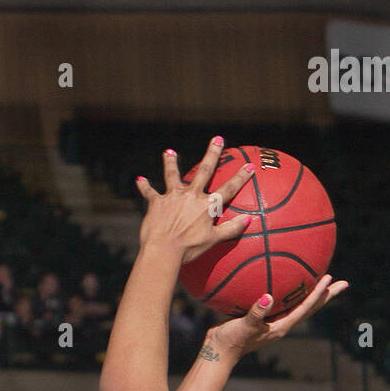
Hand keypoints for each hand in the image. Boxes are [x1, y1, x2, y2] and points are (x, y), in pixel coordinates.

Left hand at [134, 137, 253, 262]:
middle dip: (212, 154)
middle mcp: (191, 195)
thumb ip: (232, 229)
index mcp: (207, 206)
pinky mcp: (157, 202)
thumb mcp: (214, 240)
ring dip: (171, 163)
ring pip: (173, 175)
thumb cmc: (189, 249)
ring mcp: (173, 197)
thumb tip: (250, 219)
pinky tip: (139, 180)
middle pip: (204, 170)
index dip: (240, 178)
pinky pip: (149, 192)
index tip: (249, 165)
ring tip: (169, 152)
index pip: (228, 189)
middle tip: (218, 139)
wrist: (164, 251)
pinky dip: (144, 186)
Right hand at [201, 275, 348, 362]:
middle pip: (310, 308)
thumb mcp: (243, 326)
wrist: (217, 352)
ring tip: (324, 281)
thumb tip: (268, 296)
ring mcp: (273, 321)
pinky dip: (290, 292)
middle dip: (326, 296)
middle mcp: (281, 324)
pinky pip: (282, 301)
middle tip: (343, 283)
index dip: (318, 294)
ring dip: (313, 293)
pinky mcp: (263, 318)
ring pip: (299, 304)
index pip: (305, 308)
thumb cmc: (230, 341)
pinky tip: (286, 282)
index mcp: (281, 327)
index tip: (331, 278)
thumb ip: (256, 313)